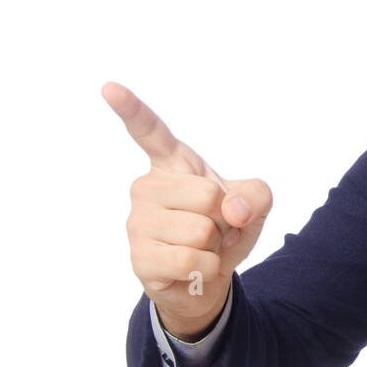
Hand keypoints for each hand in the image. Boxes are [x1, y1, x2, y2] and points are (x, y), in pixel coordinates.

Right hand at [103, 81, 272, 340]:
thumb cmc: (225, 230)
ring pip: (201, 231)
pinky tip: (193, 268)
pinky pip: (192, 261)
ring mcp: (138, 222)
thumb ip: (256, 195)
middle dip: (225, 218)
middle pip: (208, 195)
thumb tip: (233, 210)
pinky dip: (208, 268)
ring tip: (202, 248)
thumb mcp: (253, 206)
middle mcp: (147, 187)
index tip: (109, 87)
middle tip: (214, 229)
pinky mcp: (140, 257)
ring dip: (216, 246)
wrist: (207, 278)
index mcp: (173, 164)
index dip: (131, 109)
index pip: (149, 131)